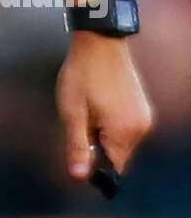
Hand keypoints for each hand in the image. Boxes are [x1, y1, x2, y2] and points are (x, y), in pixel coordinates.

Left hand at [56, 33, 153, 181]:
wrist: (99, 41)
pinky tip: (99, 106)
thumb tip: (79, 176)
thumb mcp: (73, 112)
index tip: (79, 148)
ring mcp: (144, 116)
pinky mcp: (141, 106)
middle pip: (118, 155)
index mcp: (125, 132)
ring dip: (104, 135)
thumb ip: (77, 146)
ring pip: (121, 141)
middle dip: (97, 147)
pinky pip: (126, 128)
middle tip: (81, 122)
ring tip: (89, 110)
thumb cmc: (83, 74)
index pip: (114, 168)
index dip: (94, 165)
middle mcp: (140, 128)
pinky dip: (111, 125)